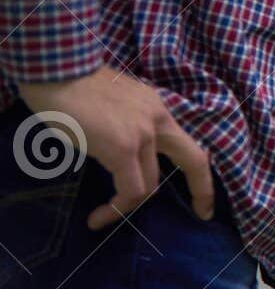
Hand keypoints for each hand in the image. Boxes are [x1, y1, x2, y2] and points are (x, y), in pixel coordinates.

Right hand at [19, 67, 212, 229]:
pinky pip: (131, 191)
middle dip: (202, 191)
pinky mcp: (124, 148)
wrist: (57, 70)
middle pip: (195, 160)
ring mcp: (144, 134)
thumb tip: (121, 152)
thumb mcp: (114, 104)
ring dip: (128, 205)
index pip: (188, 142)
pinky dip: (116, 210)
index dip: (200, 169)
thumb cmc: (73, 86)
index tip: (202, 193)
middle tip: (203, 213)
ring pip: (150, 185)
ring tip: (103, 216)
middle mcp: (158, 120)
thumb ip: (127, 125)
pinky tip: (97, 218)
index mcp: (156, 109)